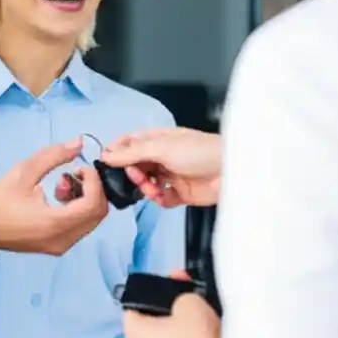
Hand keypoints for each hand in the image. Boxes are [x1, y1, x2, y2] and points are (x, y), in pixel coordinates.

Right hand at [0, 137, 108, 255]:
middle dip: (92, 189)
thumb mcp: (23, 173)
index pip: (93, 203)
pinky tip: (59, 199)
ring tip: (61, 186)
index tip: (79, 167)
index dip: (94, 181)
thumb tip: (78, 142)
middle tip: (73, 175)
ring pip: (92, 220)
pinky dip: (78, 210)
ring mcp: (62, 246)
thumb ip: (53, 156)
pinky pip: (81, 226)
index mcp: (55, 223)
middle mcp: (64, 239)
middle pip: (98, 213)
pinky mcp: (59, 247)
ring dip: (85, 199)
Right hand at [99, 127, 221, 206]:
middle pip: (136, 165)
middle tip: (136, 175)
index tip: (106, 162)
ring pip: (146, 183)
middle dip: (131, 172)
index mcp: (158, 139)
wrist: (232, 172)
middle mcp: (163, 155)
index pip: (130, 143)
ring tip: (152, 188)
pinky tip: (163, 195)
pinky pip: (161, 198)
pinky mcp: (180, 192)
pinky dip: (158, 199)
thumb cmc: (201, 151)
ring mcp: (172, 174)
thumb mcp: (161, 147)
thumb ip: (132, 153)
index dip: (117, 151)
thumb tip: (106, 155)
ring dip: (144, 187)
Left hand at [122, 270, 221, 337]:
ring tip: (199, 320)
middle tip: (189, 299)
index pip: (135, 305)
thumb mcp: (189, 301)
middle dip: (168, 311)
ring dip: (177, 331)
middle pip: (150, 324)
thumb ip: (179, 294)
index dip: (154, 293)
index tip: (174, 288)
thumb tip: (180, 300)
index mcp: (132, 332)